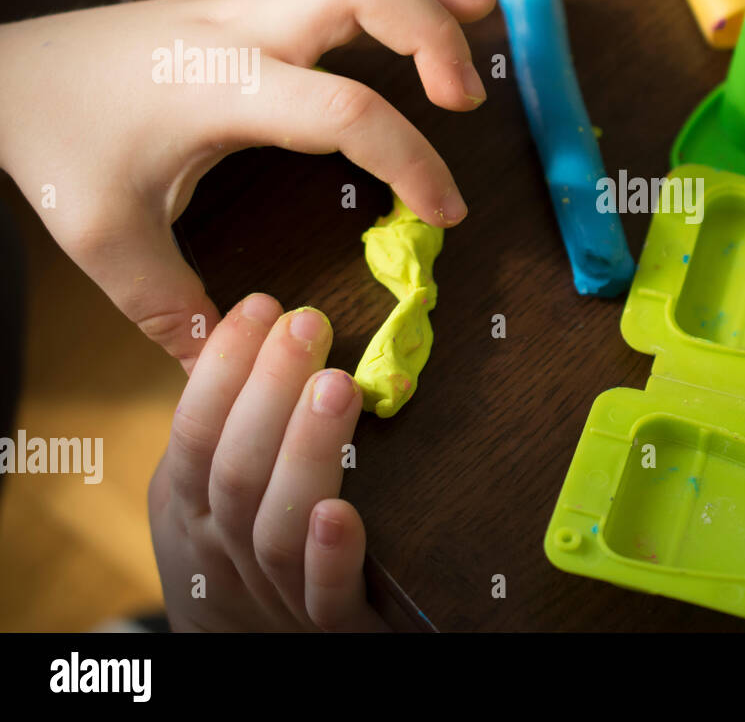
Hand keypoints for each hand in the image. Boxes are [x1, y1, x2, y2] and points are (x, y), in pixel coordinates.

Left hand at [0, 0, 494, 370]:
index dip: (413, 161)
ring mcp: (244, 2)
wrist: (4, 70)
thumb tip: (227, 367)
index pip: (346, 110)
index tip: (445, 212)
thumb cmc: (59, 147)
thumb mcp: (106, 241)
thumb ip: (171, 309)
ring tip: (479, 6)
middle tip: (466, 99)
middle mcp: (244, 29)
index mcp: (222, 86)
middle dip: (433, 34)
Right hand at [148, 292, 387, 631]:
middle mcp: (223, 544)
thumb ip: (225, 420)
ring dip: (306, 451)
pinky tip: (343, 512)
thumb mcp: (204, 488)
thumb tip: (252, 319)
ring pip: (277, 525)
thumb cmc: (233, 546)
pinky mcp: (328, 622)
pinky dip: (330, 556)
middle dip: (269, 389)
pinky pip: (323, 596)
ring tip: (336, 386)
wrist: (244, 651)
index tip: (260, 305)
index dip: (224, 366)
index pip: (196, 428)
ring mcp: (273, 587)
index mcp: (190, 501)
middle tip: (306, 324)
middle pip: (237, 468)